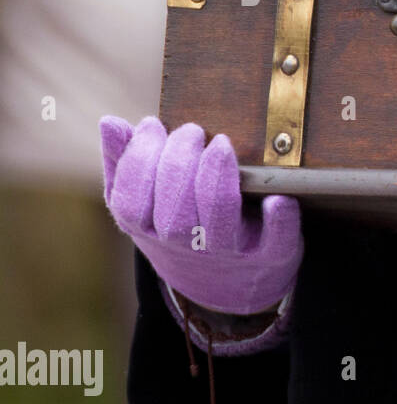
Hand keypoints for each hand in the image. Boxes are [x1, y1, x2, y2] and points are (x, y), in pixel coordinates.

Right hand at [100, 116, 301, 315]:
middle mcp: (187, 246)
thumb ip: (126, 163)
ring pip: (217, 223)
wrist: (228, 281)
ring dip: (217, 182)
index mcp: (148, 231)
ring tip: (220, 144)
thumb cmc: (179, 225)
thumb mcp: (146, 203)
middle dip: (178, 166)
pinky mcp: (272, 253)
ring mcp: (231, 252)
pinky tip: (277, 199)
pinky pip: (276, 241)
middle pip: (174, 214)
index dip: (139, 162)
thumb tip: (110, 122)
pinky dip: (278, 221)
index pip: (131, 204)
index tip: (152, 124)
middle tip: (190, 130)